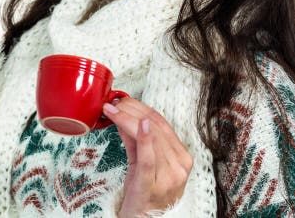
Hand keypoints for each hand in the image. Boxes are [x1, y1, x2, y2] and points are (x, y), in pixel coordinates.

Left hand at [101, 97, 192, 217]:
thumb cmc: (144, 194)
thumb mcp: (141, 162)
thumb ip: (135, 140)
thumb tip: (123, 114)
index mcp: (182, 158)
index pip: (163, 124)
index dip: (142, 109)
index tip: (125, 101)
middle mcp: (180, 166)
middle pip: (156, 128)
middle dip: (133, 111)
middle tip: (114, 103)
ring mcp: (169, 177)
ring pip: (151, 138)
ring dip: (129, 119)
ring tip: (112, 111)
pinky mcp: (152, 185)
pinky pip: (149, 158)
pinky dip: (144, 139)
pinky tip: (138, 124)